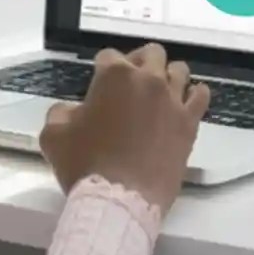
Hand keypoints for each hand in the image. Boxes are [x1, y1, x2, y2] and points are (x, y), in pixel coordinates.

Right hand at [39, 43, 210, 211]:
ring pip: (178, 70)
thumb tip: (73, 111)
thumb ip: (61, 112)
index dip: (101, 70)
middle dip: (138, 62)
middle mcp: (148, 80)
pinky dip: (193, 95)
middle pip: (150, 54)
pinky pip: (200, 96)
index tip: (98, 88)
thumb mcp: (53, 134)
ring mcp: (173, 100)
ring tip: (157, 93)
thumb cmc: (84, 164)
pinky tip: (183, 104)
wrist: (119, 200)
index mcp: (114, 76)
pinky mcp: (189, 123)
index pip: (108, 56)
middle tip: (128, 85)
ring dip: (166, 76)